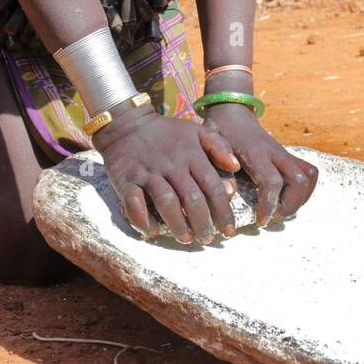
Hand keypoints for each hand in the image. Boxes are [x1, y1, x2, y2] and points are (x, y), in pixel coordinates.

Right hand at [93, 100, 241, 243]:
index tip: (229, 231)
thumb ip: (218, 146)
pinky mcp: (126, 180)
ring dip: (177, 224)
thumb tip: (236, 167)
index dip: (223, 210)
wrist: (126, 124)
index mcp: (191, 153)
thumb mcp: (195, 131)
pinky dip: (142, 219)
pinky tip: (152, 230)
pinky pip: (133, 203)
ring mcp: (148, 173)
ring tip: (186, 238)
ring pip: (166, 202)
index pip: (212, 185)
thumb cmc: (166, 132)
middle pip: (192, 198)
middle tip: (207, 239)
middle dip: (202, 223)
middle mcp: (171, 165)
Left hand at [200, 102, 318, 225]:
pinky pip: (309, 171)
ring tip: (280, 210)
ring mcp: (284, 153)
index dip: (269, 205)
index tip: (260, 220)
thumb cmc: (219, 132)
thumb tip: (230, 191)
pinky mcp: (288, 156)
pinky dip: (305, 189)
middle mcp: (274, 152)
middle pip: (299, 180)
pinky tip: (288, 199)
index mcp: (255, 152)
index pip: (272, 181)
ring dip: (300, 199)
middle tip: (271, 216)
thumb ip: (218, 167)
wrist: (232, 112)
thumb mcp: (210, 146)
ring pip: (309, 175)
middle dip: (290, 205)